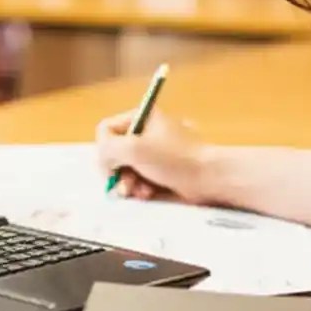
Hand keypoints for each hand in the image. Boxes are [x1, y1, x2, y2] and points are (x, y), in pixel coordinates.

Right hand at [95, 111, 209, 202]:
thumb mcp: (134, 148)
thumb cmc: (173, 158)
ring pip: (125, 167)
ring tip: (138, 191)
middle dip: (117, 171)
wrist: (209, 177)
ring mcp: (154, 150)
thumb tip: (102, 156)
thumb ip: (107, 148)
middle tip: (123, 185)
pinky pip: (139, 177)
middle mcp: (146, 131)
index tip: (112, 166)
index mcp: (142, 117)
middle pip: (114, 151)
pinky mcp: (161, 169)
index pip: (106, 130)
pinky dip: (139, 187)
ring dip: (128, 182)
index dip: (104, 150)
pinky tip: (148, 193)